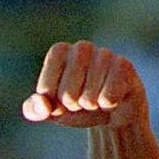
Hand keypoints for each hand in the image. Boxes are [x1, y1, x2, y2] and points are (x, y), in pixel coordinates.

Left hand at [22, 41, 146, 129]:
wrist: (111, 112)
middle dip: (74, 106)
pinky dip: (109, 106)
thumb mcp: (50, 112)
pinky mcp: (124, 65)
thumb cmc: (76, 107)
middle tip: (82, 100)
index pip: (46, 90)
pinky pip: (108, 99)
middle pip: (66, 95)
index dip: (54, 104)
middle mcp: (81, 47)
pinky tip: (113, 97)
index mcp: (58, 51)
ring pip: (88, 99)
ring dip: (92, 107)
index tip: (63, 99)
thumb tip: (41, 103)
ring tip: (97, 97)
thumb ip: (34, 110)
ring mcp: (104, 53)